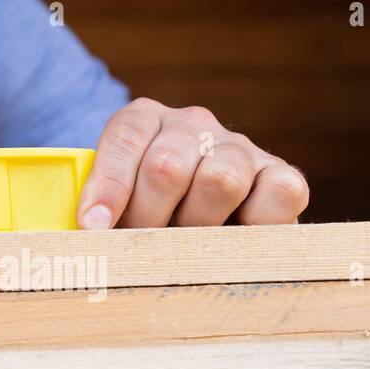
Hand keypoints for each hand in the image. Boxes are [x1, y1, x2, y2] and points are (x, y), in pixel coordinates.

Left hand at [76, 97, 308, 228]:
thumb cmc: (149, 215)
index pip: (125, 137)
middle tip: (143, 248)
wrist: (208, 222)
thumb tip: (88, 236)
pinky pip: (279, 192)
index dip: (107, 186)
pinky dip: (257, 223)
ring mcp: (238, 147)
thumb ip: (100, 210)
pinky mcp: (281, 174)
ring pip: (219, 180)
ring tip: (188, 246)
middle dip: (148, 219)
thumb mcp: (116, 204)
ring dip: (198, 225)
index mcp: (144, 120)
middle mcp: (192, 124)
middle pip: (166, 166)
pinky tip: (237, 237)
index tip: (94, 228)